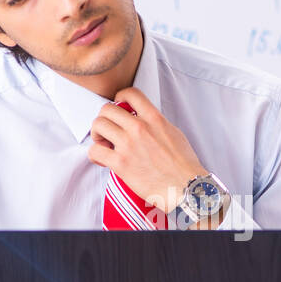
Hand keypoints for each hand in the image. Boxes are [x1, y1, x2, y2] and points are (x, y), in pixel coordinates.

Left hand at [87, 87, 205, 213]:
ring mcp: (128, 145)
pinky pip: (95, 151)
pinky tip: (103, 160)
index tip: (118, 106)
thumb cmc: (183, 166)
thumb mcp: (174, 134)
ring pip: (98, 125)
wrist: (185, 187)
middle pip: (107, 109)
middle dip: (104, 118)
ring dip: (97, 134)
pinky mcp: (120, 163)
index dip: (120, 97)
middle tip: (108, 130)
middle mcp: (140, 128)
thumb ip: (156, 124)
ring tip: (104, 144)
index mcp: (154, 119)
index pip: (131, 94)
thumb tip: (146, 122)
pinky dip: (95, 154)